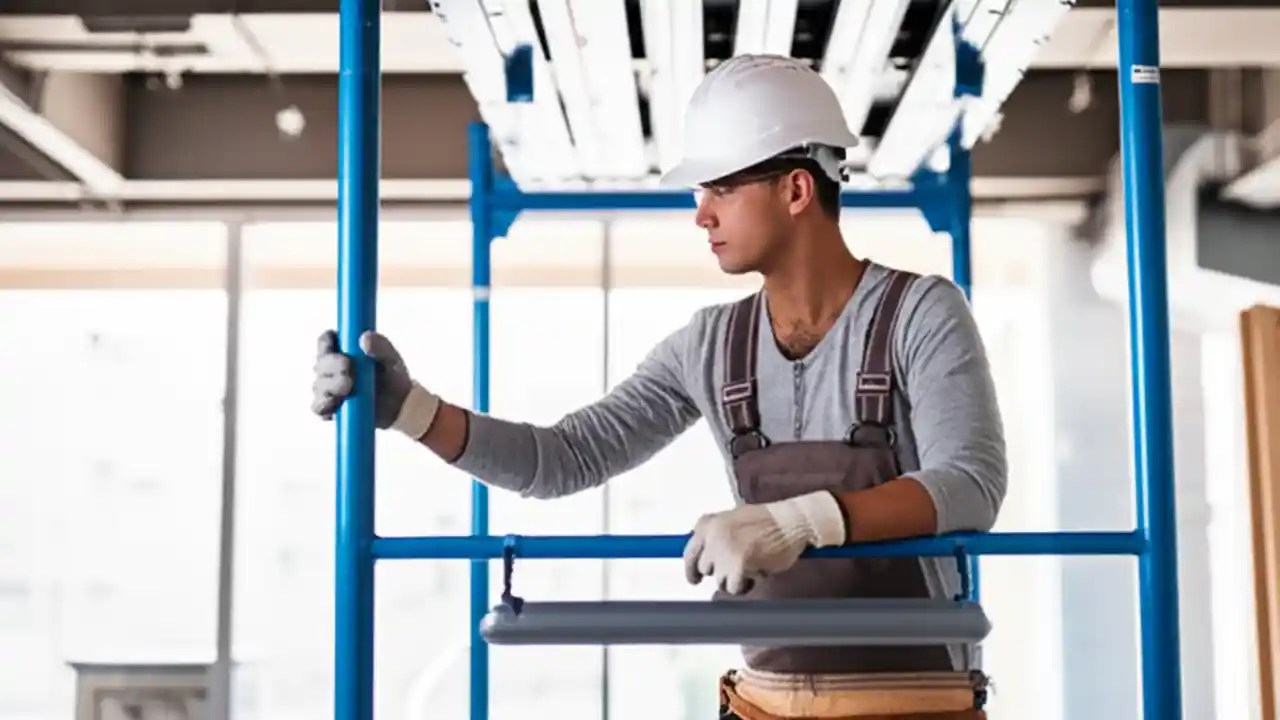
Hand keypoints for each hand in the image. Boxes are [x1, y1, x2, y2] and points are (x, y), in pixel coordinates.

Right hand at [311, 329, 440, 438]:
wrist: (399, 406)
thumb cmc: (393, 378)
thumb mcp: (391, 359)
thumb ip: (380, 346)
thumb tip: (364, 338)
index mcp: (343, 350)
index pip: (326, 340)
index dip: (327, 343)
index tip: (341, 350)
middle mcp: (330, 368)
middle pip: (320, 363)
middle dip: (332, 366)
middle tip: (349, 370)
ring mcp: (327, 388)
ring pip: (318, 385)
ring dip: (331, 386)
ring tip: (348, 390)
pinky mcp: (329, 408)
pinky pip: (319, 407)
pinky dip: (326, 405)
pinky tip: (338, 403)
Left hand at [681, 491, 846, 594]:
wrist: (791, 521)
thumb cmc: (768, 523)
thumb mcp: (733, 522)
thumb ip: (715, 538)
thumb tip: (703, 559)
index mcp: (708, 523)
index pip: (690, 552)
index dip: (692, 569)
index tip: (694, 580)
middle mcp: (712, 535)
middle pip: (705, 569)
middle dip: (721, 571)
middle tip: (739, 567)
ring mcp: (723, 550)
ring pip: (720, 581)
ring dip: (735, 579)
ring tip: (753, 565)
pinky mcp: (737, 564)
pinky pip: (734, 587)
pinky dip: (746, 585)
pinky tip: (758, 572)